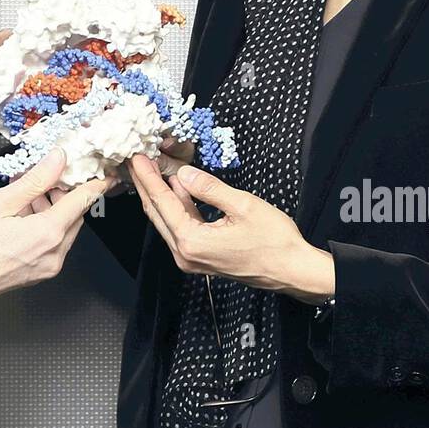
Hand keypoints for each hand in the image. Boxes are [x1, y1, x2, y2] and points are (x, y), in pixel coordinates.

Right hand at [0, 149, 113, 317]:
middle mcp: (53, 255)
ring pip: (63, 230)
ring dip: (52, 208)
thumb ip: (35, 180)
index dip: (96, 181)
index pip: (84, 200)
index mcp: (47, 234)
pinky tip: (21, 214)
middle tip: (49, 174)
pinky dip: (43, 225)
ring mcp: (45, 268)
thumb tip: (58, 160)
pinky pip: (50, 244)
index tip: (103, 169)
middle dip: (65, 192)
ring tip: (26, 193)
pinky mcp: (35, 275)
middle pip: (75, 215)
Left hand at [127, 153, 334, 302]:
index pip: (162, 202)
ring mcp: (192, 259)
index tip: (136, 157)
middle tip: (135, 160)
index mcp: (192, 241)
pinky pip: (181, 228)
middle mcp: (185, 254)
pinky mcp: (201, 258)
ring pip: (167, 221)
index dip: (148, 177)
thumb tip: (184, 173)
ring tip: (150, 170)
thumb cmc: (273, 240)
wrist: (292, 270)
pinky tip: (177, 189)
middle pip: (158, 213)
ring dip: (159, 196)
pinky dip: (176, 208)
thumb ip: (209, 188)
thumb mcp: (243, 205)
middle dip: (146, 185)